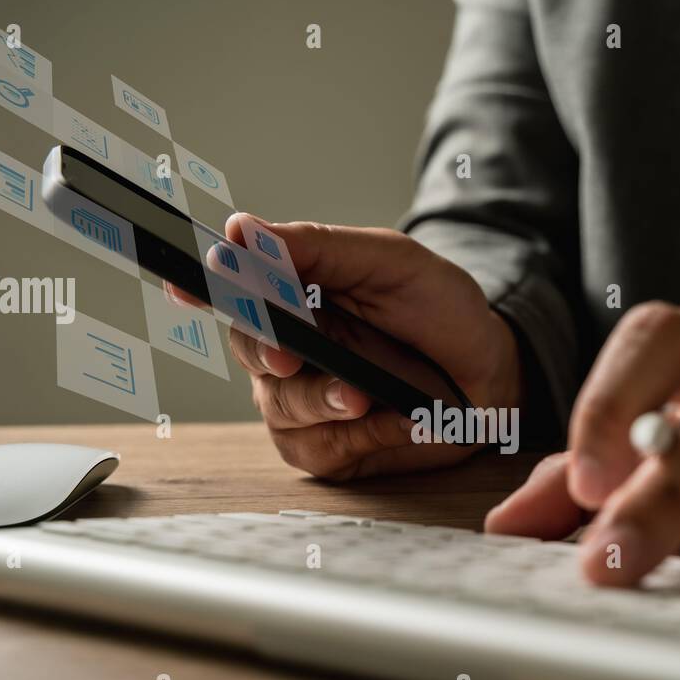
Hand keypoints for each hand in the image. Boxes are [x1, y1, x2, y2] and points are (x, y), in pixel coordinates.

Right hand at [188, 214, 521, 478]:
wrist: (491, 372)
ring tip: (364, 398)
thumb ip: (318, 246)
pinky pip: (317, 448)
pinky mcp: (326, 447)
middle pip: (248, 349)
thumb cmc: (439, 310)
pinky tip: (397, 421)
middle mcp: (287, 347)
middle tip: (289, 357)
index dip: (203, 287)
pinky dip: (359, 437)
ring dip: (321, 402)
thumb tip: (243, 230)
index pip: (235, 287)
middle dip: (268, 353)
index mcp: (294, 293)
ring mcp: (302, 401)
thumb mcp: (390, 262)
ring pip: (279, 406)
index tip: (188, 286)